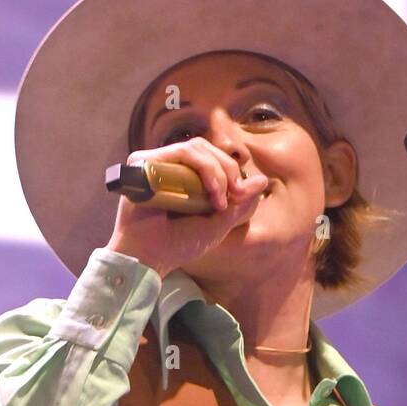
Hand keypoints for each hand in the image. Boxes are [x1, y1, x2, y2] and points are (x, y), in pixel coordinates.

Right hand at [107, 137, 268, 276]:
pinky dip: (202, 168)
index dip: (232, 170)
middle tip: (235, 195)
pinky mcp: (144, 163)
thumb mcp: (218, 224)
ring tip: (220, 198)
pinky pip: (180, 152)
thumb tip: (262, 180)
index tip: (240, 195)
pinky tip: (209, 194)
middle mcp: (171, 167)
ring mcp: (157, 163)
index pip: (213, 158)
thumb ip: (239, 203)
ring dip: (217, 171)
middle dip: (229, 169)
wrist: (151, 257)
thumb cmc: (179, 244)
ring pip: (196, 148)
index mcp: (185, 178)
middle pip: (207, 148)